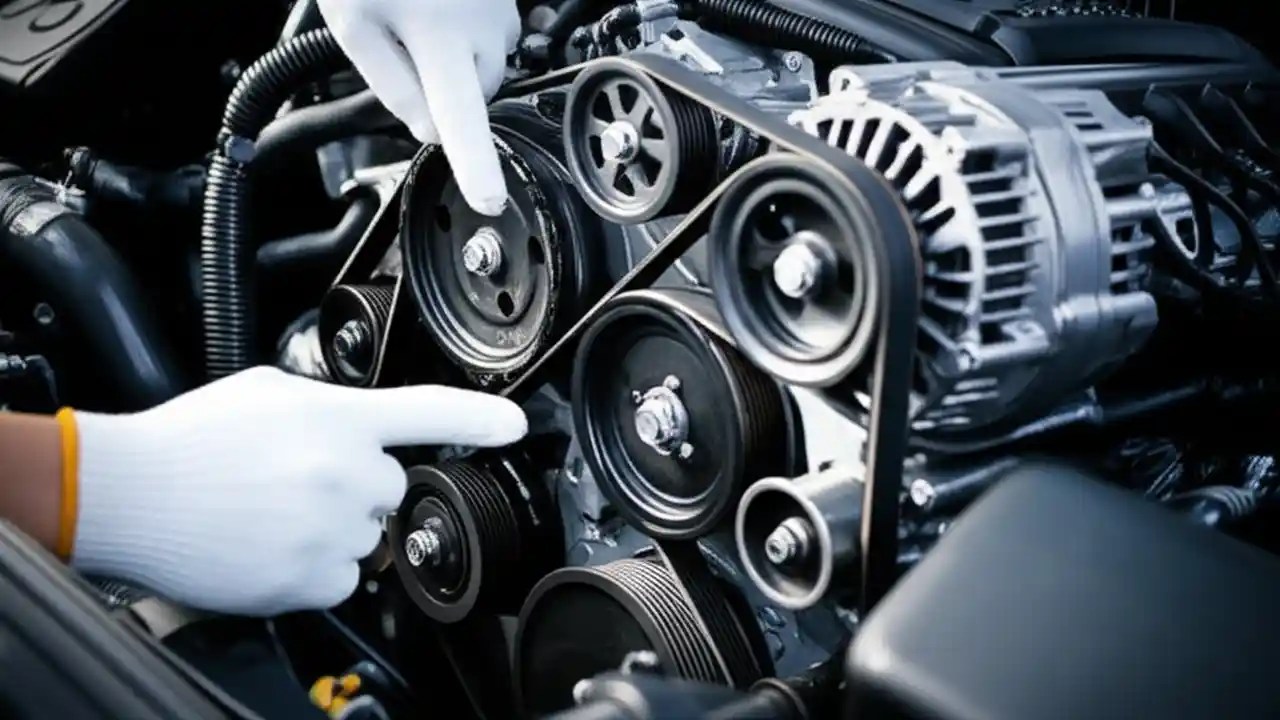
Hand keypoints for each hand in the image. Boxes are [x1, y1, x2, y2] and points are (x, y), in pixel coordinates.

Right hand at [68, 367, 526, 615]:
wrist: (131, 492)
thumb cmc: (190, 440)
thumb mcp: (269, 391)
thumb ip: (327, 406)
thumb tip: (353, 425)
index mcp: (339, 418)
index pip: (429, 411)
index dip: (481, 416)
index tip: (517, 426)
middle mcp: (347, 471)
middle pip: (390, 488)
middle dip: (356, 488)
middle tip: (297, 485)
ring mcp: (333, 528)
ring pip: (365, 537)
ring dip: (333, 530)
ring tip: (271, 514)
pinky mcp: (312, 578)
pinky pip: (340, 579)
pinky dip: (312, 570)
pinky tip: (270, 547)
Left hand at [317, 0, 520, 215]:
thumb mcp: (354, 22)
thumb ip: (391, 82)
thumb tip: (427, 128)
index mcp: (441, 42)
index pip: (464, 121)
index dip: (479, 165)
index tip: (492, 197)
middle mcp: (485, 29)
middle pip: (476, 91)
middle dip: (446, 85)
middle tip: (400, 43)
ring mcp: (501, 8)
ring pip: (486, 60)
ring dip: (456, 53)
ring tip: (414, 12)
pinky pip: (492, 27)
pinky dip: (466, 25)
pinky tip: (435, 1)